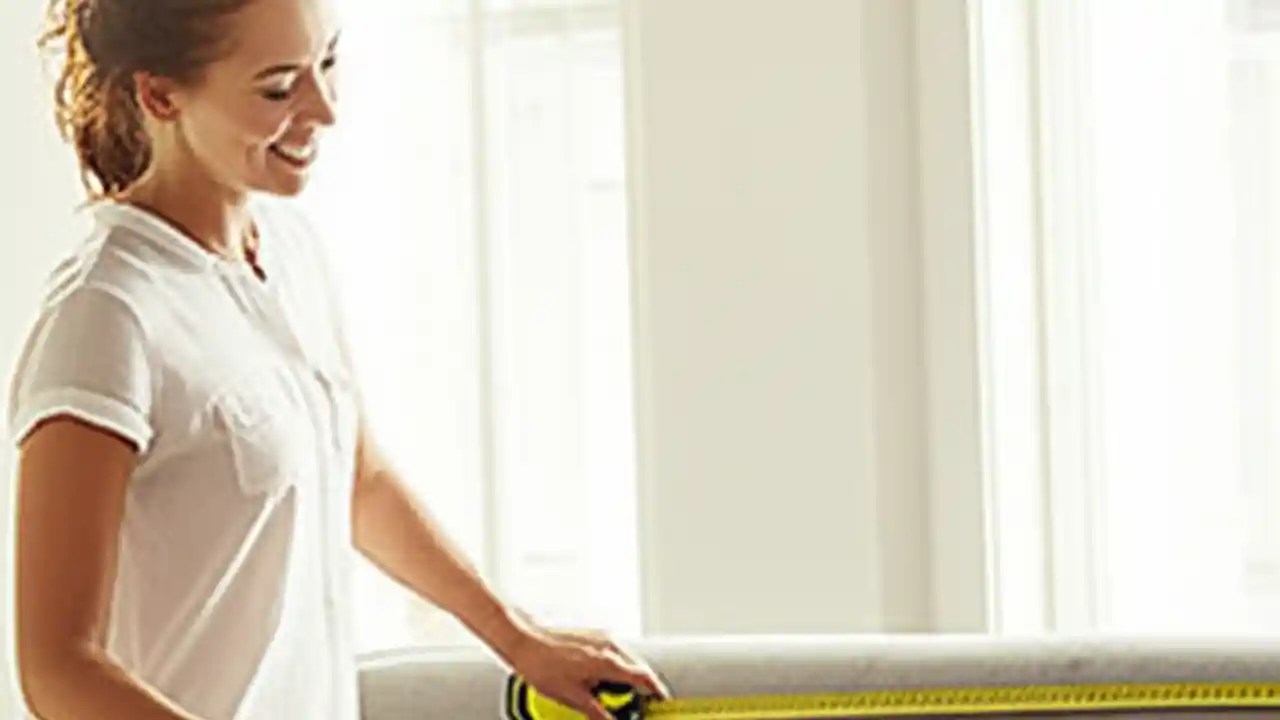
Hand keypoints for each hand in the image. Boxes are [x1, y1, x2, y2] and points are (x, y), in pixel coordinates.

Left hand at [505, 622, 669, 719]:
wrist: (523, 641)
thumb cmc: (543, 665)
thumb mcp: (573, 697)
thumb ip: (598, 713)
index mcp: (608, 661)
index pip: (644, 676)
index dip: (657, 690)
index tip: (661, 700)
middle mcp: (609, 645)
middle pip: (636, 668)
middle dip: (638, 686)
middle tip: (632, 704)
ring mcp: (600, 637)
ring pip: (623, 659)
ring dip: (624, 676)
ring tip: (609, 693)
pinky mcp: (591, 634)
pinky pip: (611, 652)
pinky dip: (612, 666)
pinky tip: (596, 678)